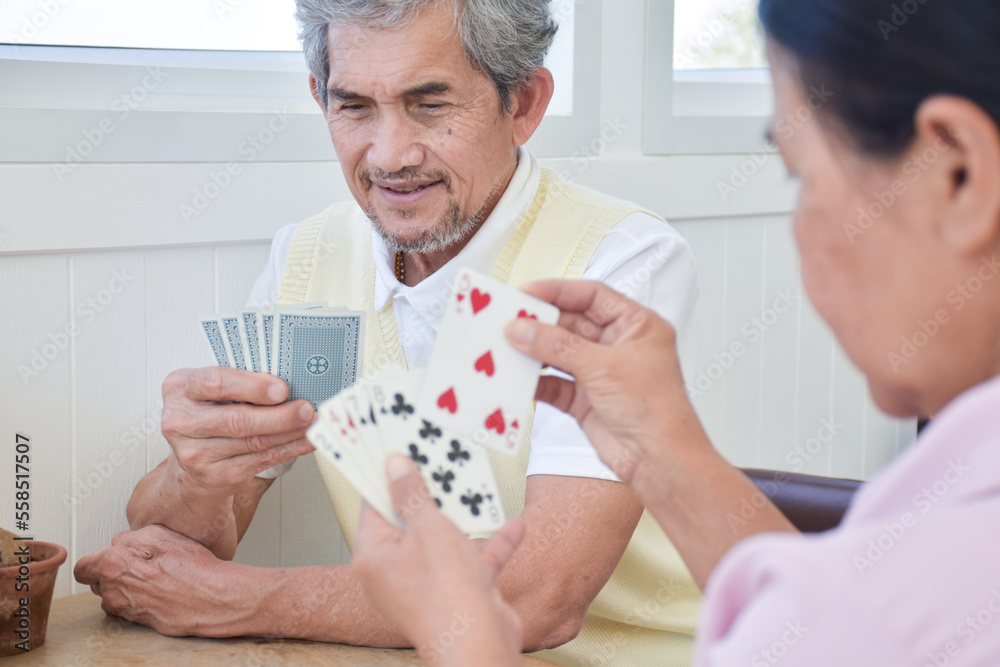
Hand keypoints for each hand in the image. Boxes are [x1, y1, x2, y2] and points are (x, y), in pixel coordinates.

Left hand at [74, 525, 264, 636]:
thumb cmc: (190, 567)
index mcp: (112, 564)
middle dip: (111, 572)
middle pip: (97, 581)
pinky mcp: (138, 620)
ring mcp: (124, 608)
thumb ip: (130, 537)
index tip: (105, 558)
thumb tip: (120, 543)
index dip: (95, 560)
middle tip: (137, 564)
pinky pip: (127, 608)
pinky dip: (136, 600)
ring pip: (112, 595)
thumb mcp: (159, 534)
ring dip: (123, 587)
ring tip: (151, 578)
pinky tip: (157, 591)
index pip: (83, 566)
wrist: (211, 598)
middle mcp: (112, 589)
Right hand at [161, 367, 314, 496]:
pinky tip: (304, 441)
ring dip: (289, 433)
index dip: (253, 386)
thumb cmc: (209, 413)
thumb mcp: (214, 389)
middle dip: (279, 416)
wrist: (193, 457)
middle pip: (237, 419)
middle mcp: (181, 421)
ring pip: (253, 442)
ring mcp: (195, 452)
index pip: (216, 383)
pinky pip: (260, 460)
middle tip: (306, 410)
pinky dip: (288, 449)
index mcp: (180, 388)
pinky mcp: (215, 474)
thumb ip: (242, 381)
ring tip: (312, 424)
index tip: (282, 389)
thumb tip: (287, 384)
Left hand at [354, 454, 524, 666]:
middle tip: (436, 457)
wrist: (480, 645)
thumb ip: (413, 494)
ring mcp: (428, 583)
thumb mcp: (428, 528)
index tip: (396, 448)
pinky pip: (473, 559)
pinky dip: (491, 542)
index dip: (387, 474)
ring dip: (464, 513)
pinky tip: (513, 523)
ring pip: (444, 537)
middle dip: (430, 489)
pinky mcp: (458, 593)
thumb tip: (395, 466)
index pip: (375, 505)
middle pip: (411, 519)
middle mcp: (396, 571)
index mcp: (373, 556)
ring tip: (474, 483)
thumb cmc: (446, 596)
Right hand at [506, 280, 707, 488]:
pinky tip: (520, 379)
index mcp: (637, 326)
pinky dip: (537, 382)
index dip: (558, 291)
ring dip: (535, 353)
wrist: (659, 461)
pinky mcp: (586, 400)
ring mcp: (601, 374)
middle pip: (571, 324)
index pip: (592, 297)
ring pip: (559, 354)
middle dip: (540, 324)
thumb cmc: (657, 410)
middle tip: (509, 321)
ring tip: (507, 348)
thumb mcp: (603, 367)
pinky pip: (555, 384)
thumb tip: (523, 329)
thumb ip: (557, 346)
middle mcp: (619, 347)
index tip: (527, 292)